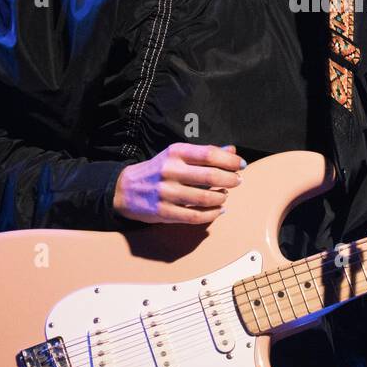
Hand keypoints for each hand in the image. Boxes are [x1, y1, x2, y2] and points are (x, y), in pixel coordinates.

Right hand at [112, 143, 245, 224]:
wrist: (125, 188)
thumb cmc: (158, 170)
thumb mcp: (178, 155)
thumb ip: (205, 153)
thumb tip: (232, 150)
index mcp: (175, 153)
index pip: (209, 154)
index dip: (230, 160)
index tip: (241, 165)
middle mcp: (170, 171)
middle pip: (210, 176)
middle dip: (230, 180)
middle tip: (238, 181)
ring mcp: (166, 193)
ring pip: (205, 198)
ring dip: (221, 198)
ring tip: (225, 196)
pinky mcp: (163, 212)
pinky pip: (194, 217)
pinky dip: (211, 215)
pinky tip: (218, 211)